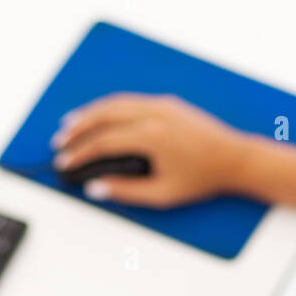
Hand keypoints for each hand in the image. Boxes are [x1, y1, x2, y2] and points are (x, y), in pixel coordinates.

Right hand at [50, 92, 246, 207]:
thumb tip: (96, 189)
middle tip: (60, 142)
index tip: (65, 163)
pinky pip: (130, 101)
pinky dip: (110, 108)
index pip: (104, 142)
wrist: (235, 159)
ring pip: (115, 103)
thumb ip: (126, 191)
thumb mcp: (164, 194)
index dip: (81, 154)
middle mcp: (154, 113)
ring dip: (91, 113)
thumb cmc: (203, 178)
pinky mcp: (168, 103)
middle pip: (104, 115)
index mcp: (152, 136)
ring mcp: (161, 105)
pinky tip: (100, 117)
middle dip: (78, 128)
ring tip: (71, 126)